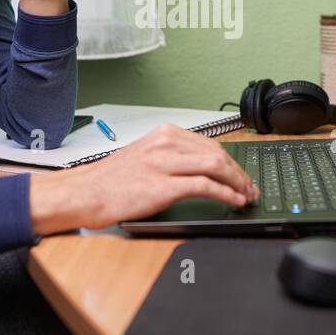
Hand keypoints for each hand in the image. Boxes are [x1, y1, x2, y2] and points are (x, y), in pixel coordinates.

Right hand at [28, 124, 260, 235]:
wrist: (85, 193)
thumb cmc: (111, 180)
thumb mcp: (144, 156)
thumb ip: (171, 156)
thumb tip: (202, 169)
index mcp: (163, 134)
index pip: (209, 143)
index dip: (231, 161)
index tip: (241, 174)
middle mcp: (165, 143)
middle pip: (217, 153)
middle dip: (239, 172)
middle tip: (250, 187)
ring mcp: (164, 163)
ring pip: (215, 166)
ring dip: (237, 182)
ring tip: (246, 195)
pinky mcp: (163, 186)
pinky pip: (205, 186)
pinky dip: (226, 193)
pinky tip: (234, 200)